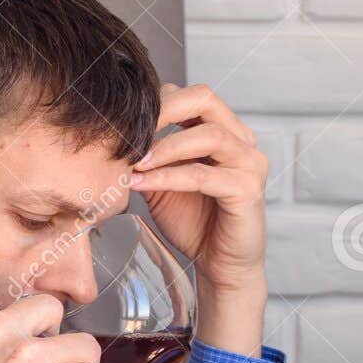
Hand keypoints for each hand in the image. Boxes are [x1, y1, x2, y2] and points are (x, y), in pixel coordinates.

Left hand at [131, 83, 267, 296]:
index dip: (156, 102)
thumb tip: (112, 133)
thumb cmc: (194, 223)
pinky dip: (169, 177)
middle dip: (163, 110)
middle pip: (205, 100)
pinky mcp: (248, 190)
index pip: (190, 96)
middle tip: (128, 127)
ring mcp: (250, 164)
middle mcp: (242, 141)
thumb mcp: (163, 181)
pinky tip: (142, 184)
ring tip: (134, 161)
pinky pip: (203, 175)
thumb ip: (149, 155)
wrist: (219, 267)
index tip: (123, 120)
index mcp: (224, 131)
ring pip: (208, 136)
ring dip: (165, 147)